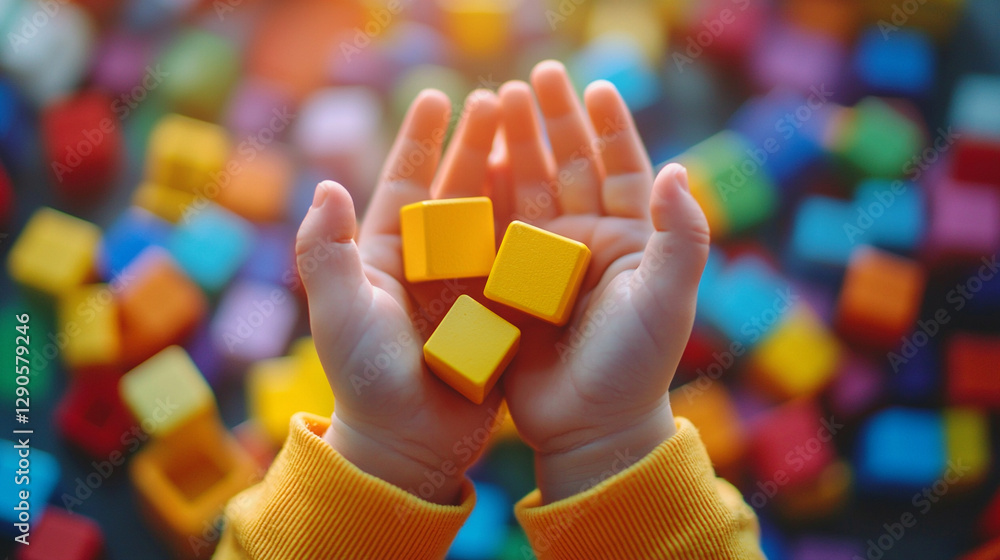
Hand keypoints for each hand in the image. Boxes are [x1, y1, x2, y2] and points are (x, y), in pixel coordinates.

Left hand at [294, 88, 505, 504]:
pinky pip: (515, 260)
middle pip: (453, 191)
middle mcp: (424, 264)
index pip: (403, 184)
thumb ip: (326, 253)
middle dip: (474, 145)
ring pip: (489, 218)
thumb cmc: (367, 381)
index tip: (438, 98)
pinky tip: (553, 196)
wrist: (408, 445)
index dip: (421, 141)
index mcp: (383, 256)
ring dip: (508, 175)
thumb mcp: (340, 313)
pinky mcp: (493, 313)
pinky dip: (532, 227)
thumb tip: (326, 187)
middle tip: (499, 99)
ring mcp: (461, 287)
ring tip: (532, 136)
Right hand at [494, 61, 710, 502]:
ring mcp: (548, 262)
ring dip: (518, 147)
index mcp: (631, 241)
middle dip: (555, 123)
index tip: (597, 87)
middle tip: (534, 78)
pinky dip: (488, 194)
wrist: (589, 426)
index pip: (623, 171)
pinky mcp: (512, 284)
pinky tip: (475, 161)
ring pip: (531, 190)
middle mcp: (590, 243)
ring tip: (499, 102)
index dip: (611, 129)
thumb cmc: (636, 365)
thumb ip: (681, 236)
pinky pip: (498, 230)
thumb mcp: (665, 299)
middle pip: (571, 169)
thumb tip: (679, 170)